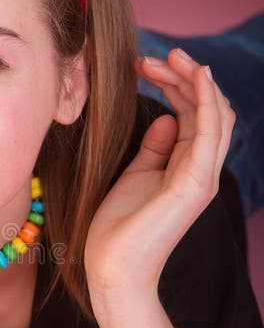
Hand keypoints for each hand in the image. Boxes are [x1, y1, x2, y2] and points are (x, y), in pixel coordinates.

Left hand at [84, 48, 234, 307]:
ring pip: (216, 114)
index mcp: (187, 165)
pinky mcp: (195, 184)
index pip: (193, 112)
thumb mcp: (135, 175)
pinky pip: (210, 133)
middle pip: (208, 107)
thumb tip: (164, 116)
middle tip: (151, 58)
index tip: (144, 64)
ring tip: (168, 57)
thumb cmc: (118, 228)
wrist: (112, 269)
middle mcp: (201, 168)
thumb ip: (154, 147)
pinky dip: (207, 100)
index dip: (175, 82)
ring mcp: (202, 176)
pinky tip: (195, 75)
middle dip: (183, 75)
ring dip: (195, 79)